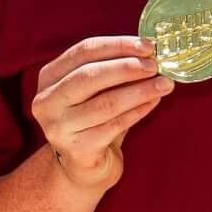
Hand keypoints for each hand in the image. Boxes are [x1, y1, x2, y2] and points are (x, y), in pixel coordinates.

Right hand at [30, 36, 172, 201]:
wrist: (83, 165)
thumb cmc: (93, 119)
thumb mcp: (94, 89)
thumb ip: (112, 68)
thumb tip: (149, 52)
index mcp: (49, 77)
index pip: (84, 51)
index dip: (118, 45)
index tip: (148, 46)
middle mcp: (47, 101)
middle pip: (90, 75)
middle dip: (128, 67)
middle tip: (156, 66)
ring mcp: (59, 127)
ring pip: (106, 103)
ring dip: (140, 91)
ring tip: (164, 84)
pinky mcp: (77, 149)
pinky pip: (115, 125)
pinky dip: (138, 111)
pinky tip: (154, 102)